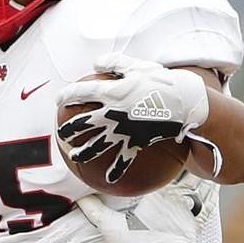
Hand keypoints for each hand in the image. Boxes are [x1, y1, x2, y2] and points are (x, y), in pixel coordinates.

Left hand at [57, 54, 211, 184]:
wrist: (184, 102)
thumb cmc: (161, 80)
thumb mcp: (137, 66)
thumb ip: (114, 63)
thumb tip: (96, 63)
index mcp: (111, 92)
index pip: (81, 93)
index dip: (66, 96)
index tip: (58, 100)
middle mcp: (112, 113)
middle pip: (83, 122)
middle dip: (69, 128)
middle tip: (62, 132)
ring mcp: (123, 130)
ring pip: (97, 145)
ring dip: (83, 152)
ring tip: (74, 157)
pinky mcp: (136, 142)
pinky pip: (123, 159)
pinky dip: (116, 170)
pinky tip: (108, 179)